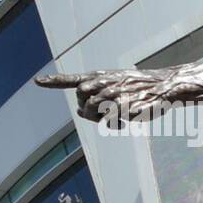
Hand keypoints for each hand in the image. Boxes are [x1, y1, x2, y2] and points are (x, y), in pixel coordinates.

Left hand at [36, 68, 175, 126]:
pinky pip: (107, 121)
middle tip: (102, 114)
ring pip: (90, 110)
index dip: (55, 81)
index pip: (74, 79)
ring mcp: (111, 94)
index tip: (37, 82)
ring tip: (113, 119)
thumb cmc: (141, 88)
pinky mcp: (122, 106)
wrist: (165, 85)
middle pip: (80, 99)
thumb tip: (78, 110)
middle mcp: (103, 83)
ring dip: (98, 118)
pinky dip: (112, 125)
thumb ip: (96, 94)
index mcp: (101, 76)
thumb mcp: (118, 83)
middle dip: (86, 109)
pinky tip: (121, 124)